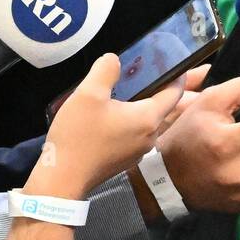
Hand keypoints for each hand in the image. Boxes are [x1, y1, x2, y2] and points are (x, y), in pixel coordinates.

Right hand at [38, 54, 183, 198]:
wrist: (62, 179)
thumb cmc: (78, 136)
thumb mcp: (88, 93)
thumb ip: (106, 70)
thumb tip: (115, 60)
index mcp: (148, 118)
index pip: (175, 92)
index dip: (176, 74)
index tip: (170, 61)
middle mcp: (150, 137)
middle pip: (161, 106)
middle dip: (155, 88)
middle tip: (141, 71)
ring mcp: (139, 151)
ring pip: (146, 121)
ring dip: (140, 105)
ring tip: (123, 91)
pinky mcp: (125, 160)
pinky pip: (135, 134)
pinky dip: (130, 121)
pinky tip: (111, 115)